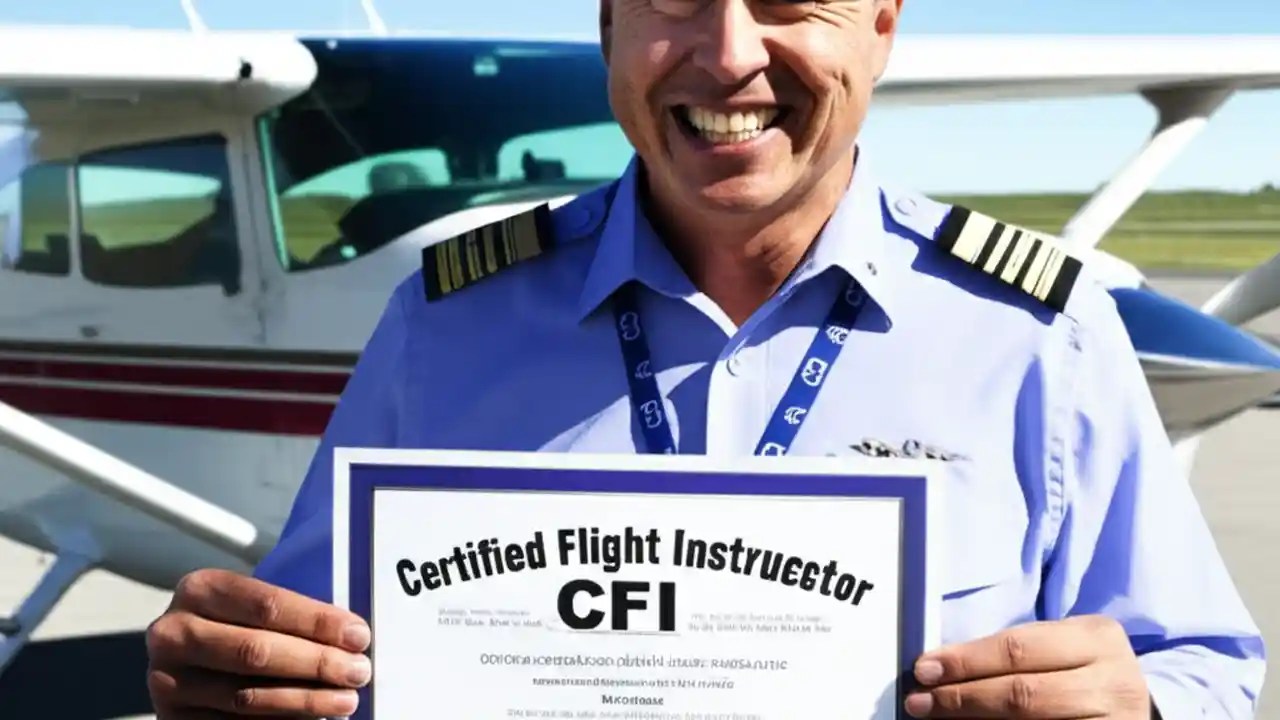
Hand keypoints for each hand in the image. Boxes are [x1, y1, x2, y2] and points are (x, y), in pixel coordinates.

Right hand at [145, 568, 371, 717]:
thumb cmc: (235, 627)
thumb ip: (290, 616)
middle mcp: (174, 633)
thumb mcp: (250, 608)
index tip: (358, 636)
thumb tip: (351, 638)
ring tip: (345, 700)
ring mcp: (167, 681)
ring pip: (246, 696)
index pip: (268, 604)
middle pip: (256, 651)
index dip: (317, 622)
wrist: (186, 663)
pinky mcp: (172, 719)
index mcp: (200, 589)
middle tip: (358, 671)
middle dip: (317, 663)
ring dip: (305, 700)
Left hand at [906, 615, 1150, 717]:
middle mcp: (1112, 680)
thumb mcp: (1062, 645)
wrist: (1137, 708)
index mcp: (1097, 637)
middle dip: (962, 698)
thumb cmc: (1082, 669)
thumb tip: (941, 667)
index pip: (1017, 648)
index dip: (966, 661)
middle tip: (920, 701)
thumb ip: (1014, 652)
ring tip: (937, 718)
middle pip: (1022, 693)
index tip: (924, 668)